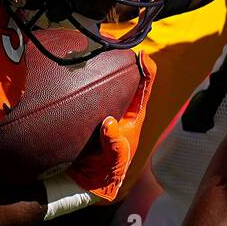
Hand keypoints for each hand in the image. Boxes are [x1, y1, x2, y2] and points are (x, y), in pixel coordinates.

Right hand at [67, 52, 155, 201]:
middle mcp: (122, 111)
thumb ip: (113, 144)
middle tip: (118, 43)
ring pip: (112, 84)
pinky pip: (93, 91)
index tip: (142, 55)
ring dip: (109, 67)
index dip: (146, 71)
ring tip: (102, 48)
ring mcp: (107, 111)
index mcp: (134, 119)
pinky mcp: (91, 114)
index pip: (144, 90)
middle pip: (129, 81)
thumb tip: (108, 122)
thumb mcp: (113, 160)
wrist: (85, 183)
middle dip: (126, 61)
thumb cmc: (106, 172)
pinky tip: (80, 68)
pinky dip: (90, 78)